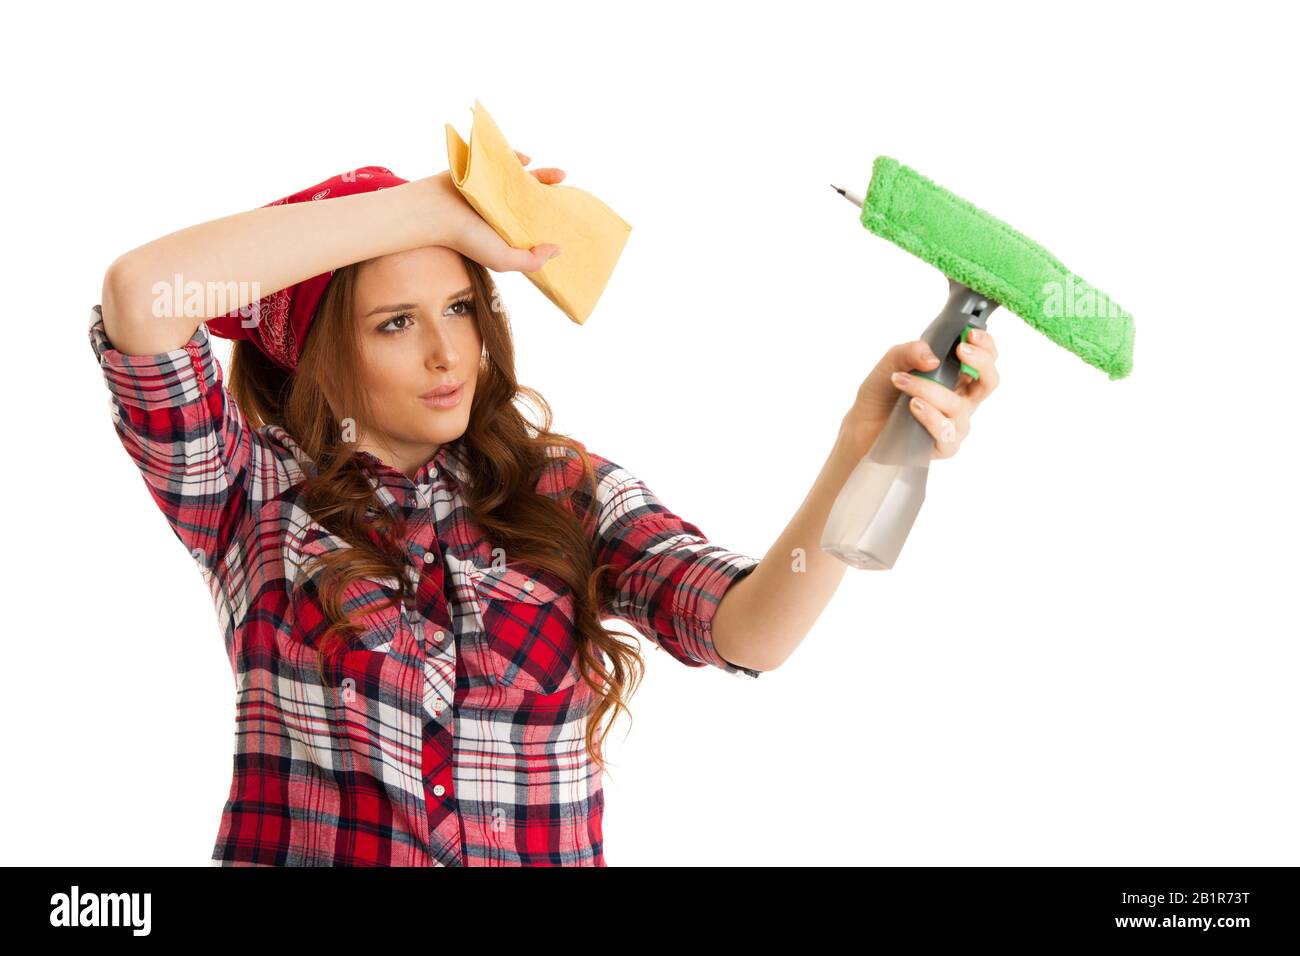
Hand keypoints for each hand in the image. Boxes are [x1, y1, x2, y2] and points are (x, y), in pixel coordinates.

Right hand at [422, 150, 565, 271]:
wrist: (436, 211)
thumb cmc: (468, 238)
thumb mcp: (504, 259)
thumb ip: (531, 261)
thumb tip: (558, 250)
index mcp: (508, 230)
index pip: (534, 226)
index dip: (552, 224)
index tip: (571, 221)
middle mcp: (503, 210)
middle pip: (533, 201)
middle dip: (553, 197)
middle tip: (571, 194)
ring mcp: (494, 189)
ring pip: (523, 180)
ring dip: (543, 176)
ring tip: (561, 176)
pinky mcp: (485, 170)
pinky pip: (504, 161)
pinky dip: (517, 158)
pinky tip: (529, 161)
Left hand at [838, 328, 1000, 460]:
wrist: (862, 424)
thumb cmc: (883, 393)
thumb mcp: (892, 362)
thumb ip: (911, 352)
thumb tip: (933, 359)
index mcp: (956, 377)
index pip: (986, 359)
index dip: (986, 345)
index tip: (970, 334)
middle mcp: (962, 400)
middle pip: (990, 381)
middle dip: (981, 362)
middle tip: (960, 350)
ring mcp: (955, 424)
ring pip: (957, 406)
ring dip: (929, 390)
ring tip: (902, 381)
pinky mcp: (944, 446)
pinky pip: (946, 431)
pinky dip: (929, 415)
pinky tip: (913, 405)